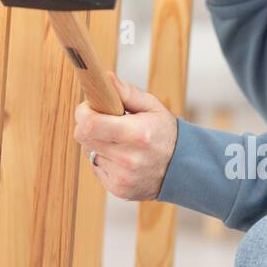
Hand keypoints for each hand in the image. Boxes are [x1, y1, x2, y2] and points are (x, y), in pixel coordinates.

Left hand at [73, 72, 177, 201]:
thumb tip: (105, 78)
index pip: (90, 124)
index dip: (84, 112)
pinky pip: (96, 167)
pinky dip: (103, 159)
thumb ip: (127, 92)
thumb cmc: (166, 133)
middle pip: (83, 138)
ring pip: (88, 152)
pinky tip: (120, 157)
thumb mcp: (153, 107)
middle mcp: (128, 159)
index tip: (90, 108)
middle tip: (102, 121)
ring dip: (97, 143)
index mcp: (137, 134)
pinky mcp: (117, 189)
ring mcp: (122, 177)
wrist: (182, 169)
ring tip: (118, 142)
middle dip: (87, 125)